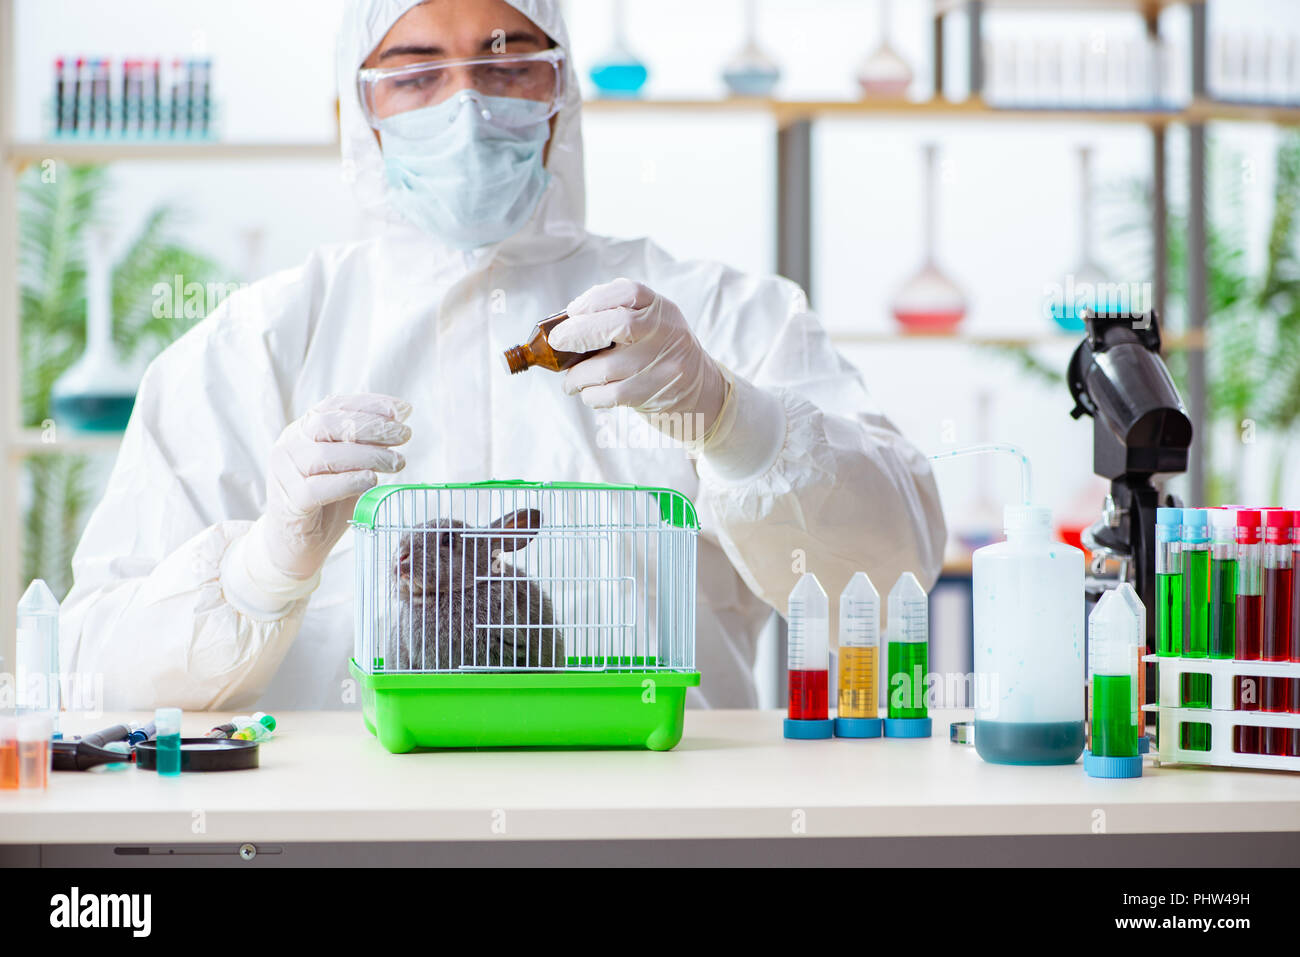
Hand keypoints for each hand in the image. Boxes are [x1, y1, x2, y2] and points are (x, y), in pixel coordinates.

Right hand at [257, 393, 411, 580]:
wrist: (298, 544)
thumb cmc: (328, 501)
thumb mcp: (349, 466)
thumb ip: (365, 445)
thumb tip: (400, 421)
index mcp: (302, 430)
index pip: (335, 405)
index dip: (370, 404)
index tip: (402, 410)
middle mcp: (289, 445)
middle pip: (329, 425)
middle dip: (373, 426)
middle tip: (404, 434)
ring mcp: (285, 473)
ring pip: (325, 455)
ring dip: (369, 455)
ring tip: (397, 462)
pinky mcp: (290, 502)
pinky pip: (319, 488)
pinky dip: (349, 481)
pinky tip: (372, 480)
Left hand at [550, 279, 725, 442]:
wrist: (702, 393)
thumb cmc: (660, 354)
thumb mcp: (652, 325)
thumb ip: (617, 317)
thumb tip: (566, 323)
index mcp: (661, 309)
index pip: (628, 291)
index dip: (594, 299)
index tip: (572, 311)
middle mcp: (665, 332)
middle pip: (617, 324)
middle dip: (578, 333)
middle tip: (557, 342)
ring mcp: (662, 364)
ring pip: (606, 367)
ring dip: (577, 375)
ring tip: (570, 381)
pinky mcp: (656, 393)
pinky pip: (611, 394)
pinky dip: (590, 395)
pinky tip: (588, 393)